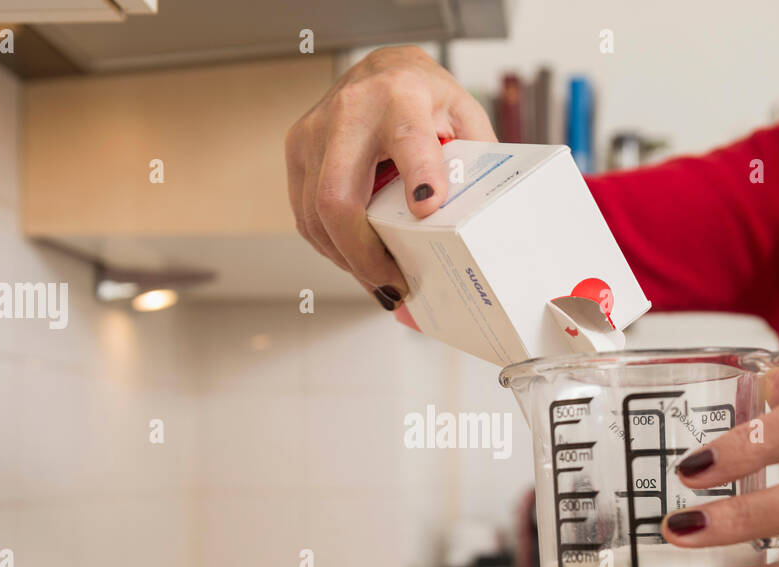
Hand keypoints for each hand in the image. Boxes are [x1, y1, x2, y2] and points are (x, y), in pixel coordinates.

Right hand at [284, 45, 496, 308]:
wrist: (383, 67)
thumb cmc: (425, 96)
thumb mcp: (464, 118)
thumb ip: (475, 165)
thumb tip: (482, 233)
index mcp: (402, 97)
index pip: (408, 138)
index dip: (419, 175)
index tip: (428, 208)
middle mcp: (351, 112)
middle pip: (339, 196)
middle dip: (364, 254)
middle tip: (396, 286)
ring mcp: (315, 132)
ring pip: (316, 216)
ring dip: (348, 261)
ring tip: (382, 283)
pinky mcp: (297, 151)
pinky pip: (306, 216)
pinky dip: (332, 248)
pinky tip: (357, 261)